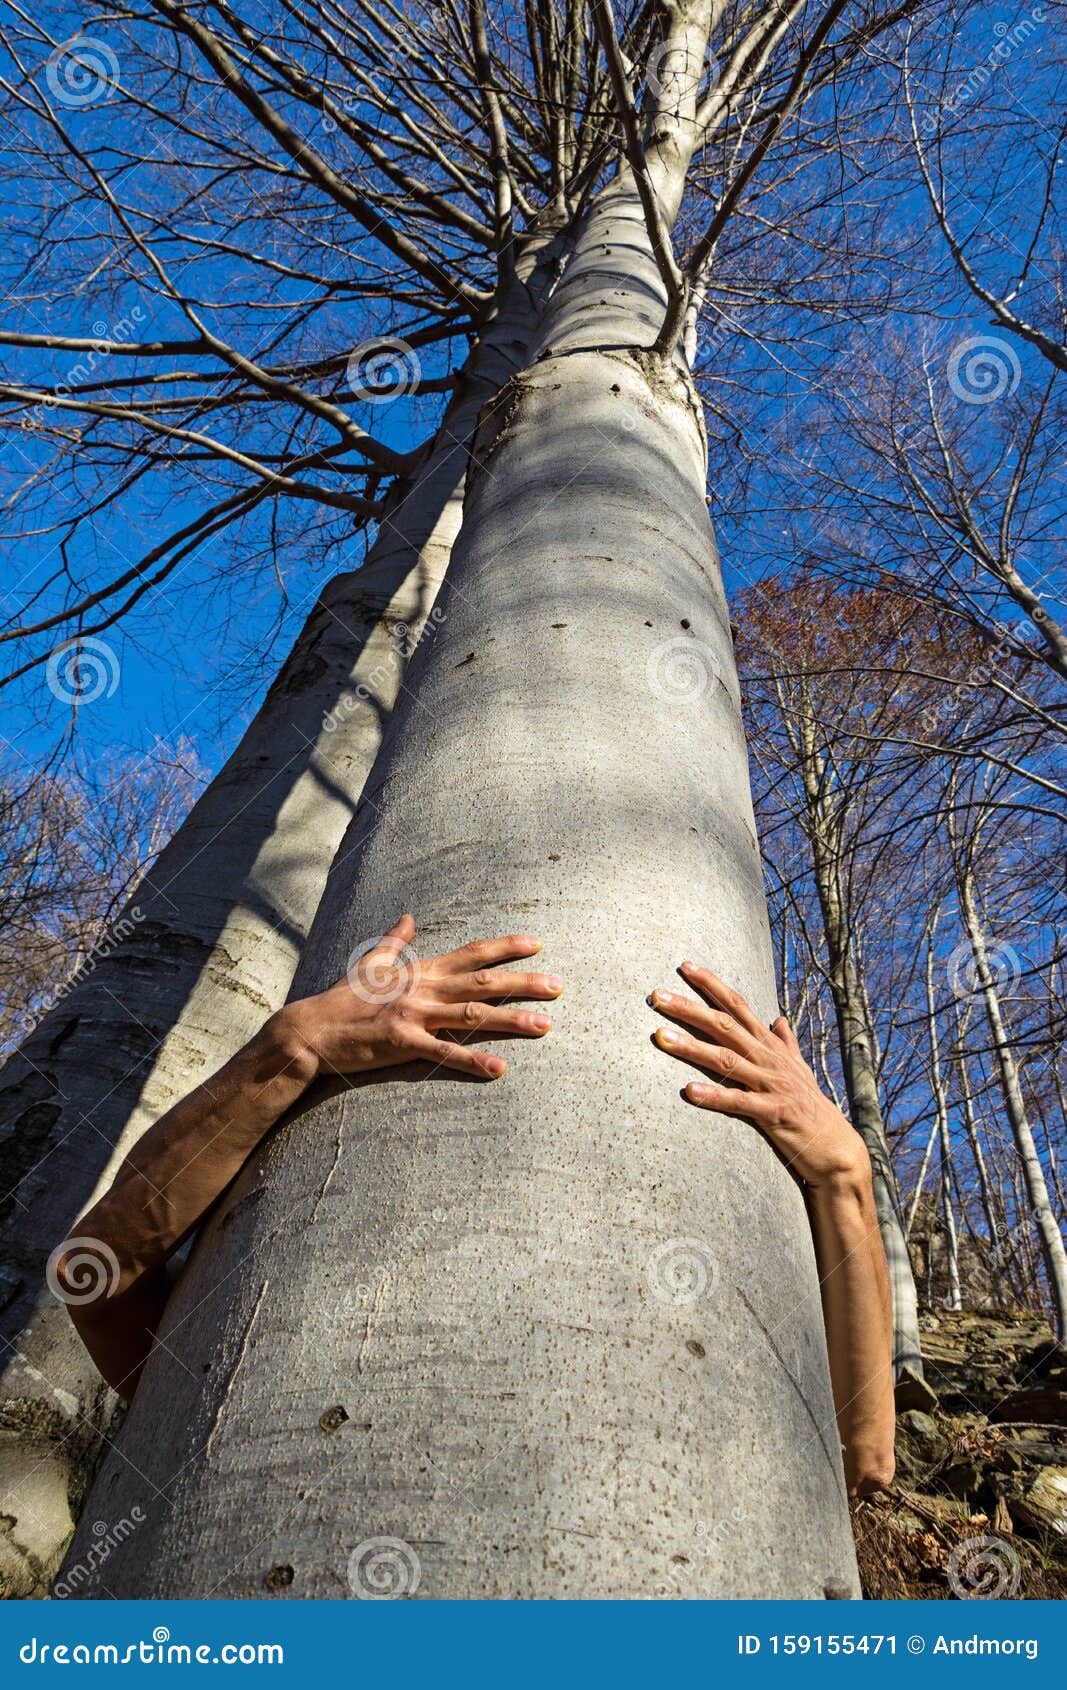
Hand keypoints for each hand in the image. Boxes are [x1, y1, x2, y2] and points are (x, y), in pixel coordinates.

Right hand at [280, 915, 562, 1082]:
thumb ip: (394, 942)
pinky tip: (500, 1068)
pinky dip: (474, 1059)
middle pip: (484, 982)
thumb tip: (408, 918)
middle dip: (525, 983)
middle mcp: (423, 988)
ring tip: (546, 1025)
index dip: (506, 947)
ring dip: (513, 1020)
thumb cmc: (341, 999)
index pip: (472, 953)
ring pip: (474, 1014)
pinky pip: (445, 1052)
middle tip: (559, 987)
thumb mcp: (370, 963)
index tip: (538, 944)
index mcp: (420, 969)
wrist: (311, 1030)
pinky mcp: (404, 1044)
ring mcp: (415, 1015)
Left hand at [649, 963, 868, 1188]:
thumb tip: (779, 1018)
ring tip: (660, 1036)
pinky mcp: (773, 1112)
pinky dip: (714, 1095)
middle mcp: (768, 1058)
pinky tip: (689, 1090)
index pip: (738, 1006)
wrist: (835, 1146)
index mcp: (770, 1046)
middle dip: (689, 1008)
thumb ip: (785, 1042)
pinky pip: (739, 1102)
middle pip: (724, 1025)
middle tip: (657, 995)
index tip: (685, 966)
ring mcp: (771, 1083)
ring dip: (691, 1047)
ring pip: (726, 1059)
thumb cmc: (810, 1106)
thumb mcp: (798, 1068)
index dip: (712, 984)